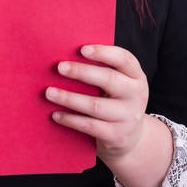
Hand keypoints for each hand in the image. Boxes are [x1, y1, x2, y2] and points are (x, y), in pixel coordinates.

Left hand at [45, 44, 149, 170]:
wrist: (130, 138)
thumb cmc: (115, 100)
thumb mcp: (118, 83)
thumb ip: (101, 69)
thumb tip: (67, 55)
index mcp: (136, 76)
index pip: (124, 59)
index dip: (104, 53)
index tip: (82, 49)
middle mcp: (136, 95)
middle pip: (109, 80)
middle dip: (82, 72)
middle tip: (59, 67)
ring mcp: (128, 117)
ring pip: (96, 106)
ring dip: (69, 98)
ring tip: (49, 92)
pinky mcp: (116, 136)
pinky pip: (90, 126)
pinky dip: (71, 120)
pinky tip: (55, 114)